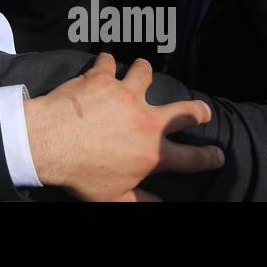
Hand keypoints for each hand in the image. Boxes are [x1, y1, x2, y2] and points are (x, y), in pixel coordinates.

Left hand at [25, 54, 221, 200]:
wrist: (48, 143)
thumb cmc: (80, 174)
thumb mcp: (114, 199)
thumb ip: (142, 201)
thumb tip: (161, 205)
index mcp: (153, 153)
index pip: (191, 159)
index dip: (208, 158)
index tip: (218, 155)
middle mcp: (146, 121)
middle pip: (183, 112)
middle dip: (197, 111)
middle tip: (201, 110)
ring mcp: (125, 94)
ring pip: (146, 73)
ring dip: (145, 71)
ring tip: (144, 69)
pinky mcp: (102, 77)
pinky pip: (109, 61)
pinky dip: (107, 61)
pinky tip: (103, 62)